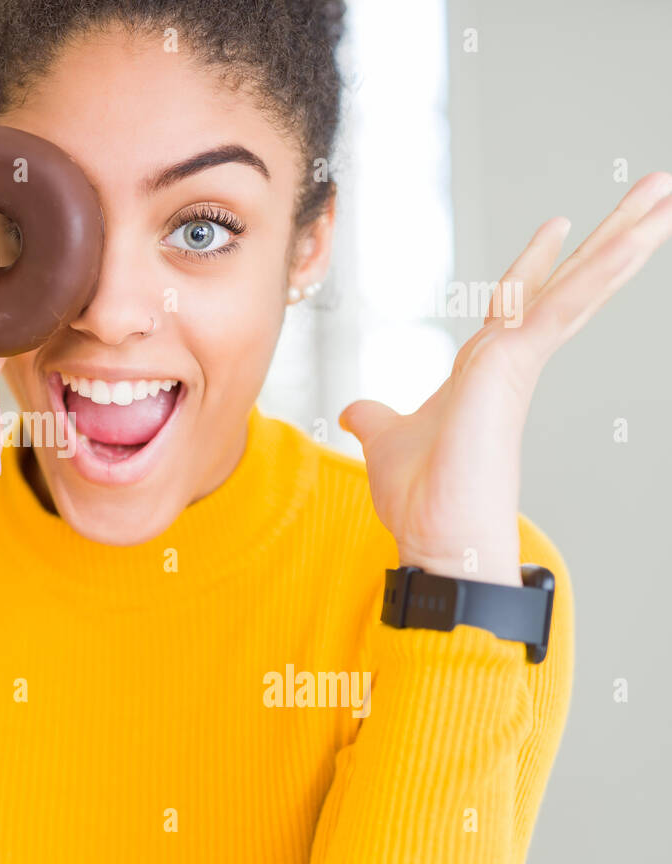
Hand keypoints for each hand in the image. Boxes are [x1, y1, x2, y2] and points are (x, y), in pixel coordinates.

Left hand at [340, 172, 671, 585]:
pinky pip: (566, 305)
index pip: (517, 301)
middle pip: (567, 283)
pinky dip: (600, 271)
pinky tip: (637, 237)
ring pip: (580, 285)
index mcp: (484, 371)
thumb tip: (355, 411)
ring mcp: (517, 362)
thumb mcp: (386, 442)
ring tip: (666, 193)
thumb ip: (376, 419)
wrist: (437, 539)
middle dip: (609, 237)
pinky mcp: (517, 366)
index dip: (536, 264)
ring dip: (624, 237)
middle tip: (655, 191)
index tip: (555, 225)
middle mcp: (508, 361)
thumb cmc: (420, 501)